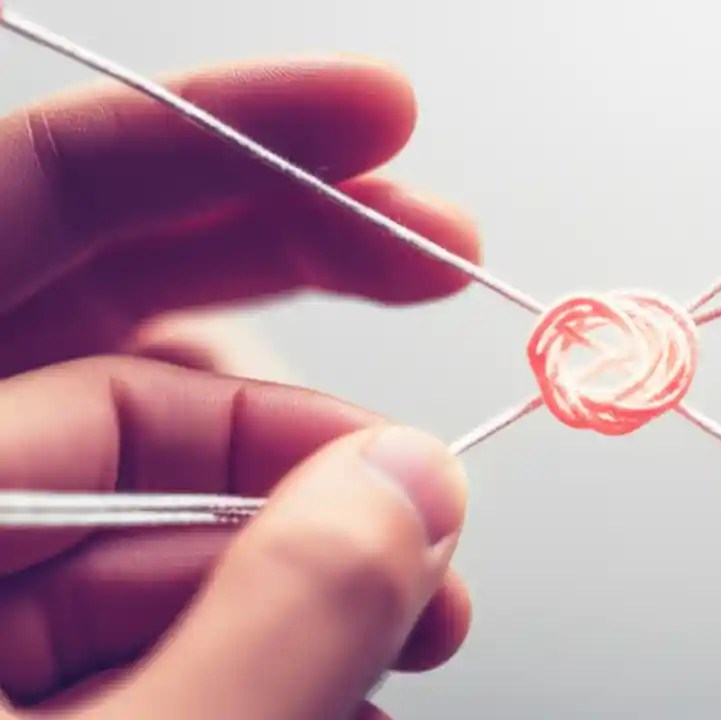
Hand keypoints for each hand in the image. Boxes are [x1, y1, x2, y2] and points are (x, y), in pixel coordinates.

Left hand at [0, 59, 479, 716]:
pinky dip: (280, 616)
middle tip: (445, 268)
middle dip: (311, 299)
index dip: (219, 136)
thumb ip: (277, 614)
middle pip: (123, 316)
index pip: (35, 202)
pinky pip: (164, 588)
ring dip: (328, 519)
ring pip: (173, 476)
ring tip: (433, 598)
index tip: (382, 117)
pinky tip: (359, 678)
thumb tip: (413, 486)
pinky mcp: (27, 675)